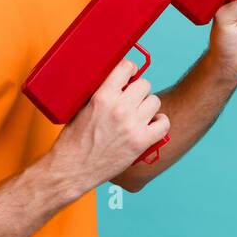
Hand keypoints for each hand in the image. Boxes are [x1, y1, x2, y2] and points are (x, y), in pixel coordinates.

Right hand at [49, 59, 169, 194]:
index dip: (130, 70)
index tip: (129, 75)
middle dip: (138, 91)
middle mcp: (119, 109)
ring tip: (139, 114)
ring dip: (148, 106)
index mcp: (102, 97)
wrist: (73, 169)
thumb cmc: (73, 141)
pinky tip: (151, 125)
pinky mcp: (141, 142)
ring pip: (155, 101)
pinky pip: (163, 124)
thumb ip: (97, 93)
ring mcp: (132, 126)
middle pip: (144, 84)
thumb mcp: (79, 109)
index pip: (126, 67)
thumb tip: (112, 82)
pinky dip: (160, 123)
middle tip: (132, 100)